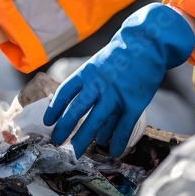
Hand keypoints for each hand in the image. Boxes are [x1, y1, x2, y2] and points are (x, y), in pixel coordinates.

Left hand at [43, 3, 194, 157]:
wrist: (146, 44)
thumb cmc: (120, 55)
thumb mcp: (97, 62)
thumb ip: (87, 81)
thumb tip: (75, 104)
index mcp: (87, 72)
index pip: (65, 93)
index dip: (54, 109)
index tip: (48, 122)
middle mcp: (99, 85)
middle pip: (77, 111)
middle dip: (64, 129)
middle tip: (56, 142)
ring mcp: (116, 95)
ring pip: (96, 123)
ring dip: (84, 139)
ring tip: (77, 152)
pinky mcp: (134, 103)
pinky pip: (123, 127)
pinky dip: (117, 141)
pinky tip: (112, 151)